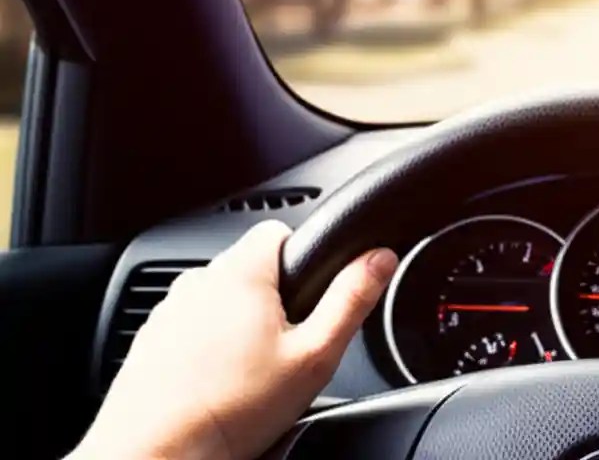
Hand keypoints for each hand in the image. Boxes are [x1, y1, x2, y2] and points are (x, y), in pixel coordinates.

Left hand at [70, 220, 397, 459]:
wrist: (158, 454)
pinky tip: (218, 384)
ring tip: (250, 373)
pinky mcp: (149, 342)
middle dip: (273, 300)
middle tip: (286, 348)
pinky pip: (190, 329)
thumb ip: (350, 301)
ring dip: (237, 324)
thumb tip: (379, 259)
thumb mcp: (314, 357)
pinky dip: (205, 349)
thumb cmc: (233, 411)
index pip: (278, 230)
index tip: (309, 297)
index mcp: (240, 275)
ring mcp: (167, 312)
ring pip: (218, 301)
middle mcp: (197, 283)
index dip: (302, 259)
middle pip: (250, 270)